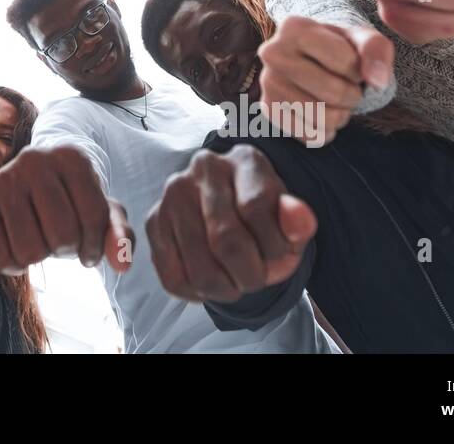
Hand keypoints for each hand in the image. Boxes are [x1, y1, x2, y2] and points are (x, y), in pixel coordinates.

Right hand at [0, 145, 133, 274]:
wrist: (36, 179)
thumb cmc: (75, 199)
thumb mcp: (103, 211)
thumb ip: (119, 235)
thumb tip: (122, 264)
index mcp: (72, 156)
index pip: (93, 219)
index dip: (95, 245)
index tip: (89, 245)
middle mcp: (34, 160)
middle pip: (62, 236)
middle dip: (68, 250)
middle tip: (63, 240)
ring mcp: (3, 179)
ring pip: (30, 251)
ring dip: (42, 257)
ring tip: (43, 239)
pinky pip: (0, 258)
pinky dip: (14, 267)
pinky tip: (20, 249)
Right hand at [146, 145, 314, 302]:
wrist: (235, 216)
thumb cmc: (266, 220)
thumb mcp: (290, 222)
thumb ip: (298, 221)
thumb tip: (298, 217)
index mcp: (244, 159)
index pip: (256, 208)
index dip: (274, 245)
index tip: (279, 253)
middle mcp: (203, 168)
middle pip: (226, 240)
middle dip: (249, 274)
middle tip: (256, 277)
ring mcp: (172, 194)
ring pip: (199, 267)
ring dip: (225, 289)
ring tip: (234, 281)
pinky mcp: (154, 222)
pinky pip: (173, 277)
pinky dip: (197, 293)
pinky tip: (210, 282)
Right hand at [257, 15, 393, 143]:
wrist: (308, 57)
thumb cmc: (339, 47)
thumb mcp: (361, 38)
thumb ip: (376, 50)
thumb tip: (377, 81)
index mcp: (295, 27)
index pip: (345, 62)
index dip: (360, 71)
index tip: (352, 66)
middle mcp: (272, 52)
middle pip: (333, 92)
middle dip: (353, 96)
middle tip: (349, 89)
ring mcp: (267, 82)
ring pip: (321, 118)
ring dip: (340, 116)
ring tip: (337, 102)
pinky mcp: (268, 108)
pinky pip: (308, 135)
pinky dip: (324, 132)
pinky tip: (322, 115)